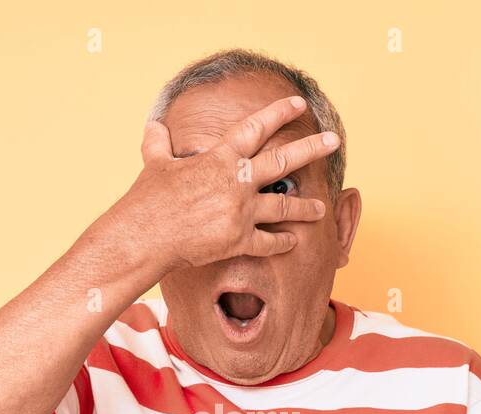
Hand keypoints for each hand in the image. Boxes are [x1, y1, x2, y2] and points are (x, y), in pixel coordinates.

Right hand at [118, 95, 339, 269]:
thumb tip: (153, 126)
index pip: (256, 128)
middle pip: (284, 161)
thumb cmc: (148, 200)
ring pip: (284, 206)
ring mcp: (241, 211)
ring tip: (322, 207)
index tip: (299, 104)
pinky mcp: (239, 240)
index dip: (279, 113)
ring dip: (306, 207)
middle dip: (312, 148)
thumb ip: (158, 144)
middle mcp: (237, 181)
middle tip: (334, 140)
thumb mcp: (154, 165)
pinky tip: (293, 242)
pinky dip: (282, 242)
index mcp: (220, 157)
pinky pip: (270, 242)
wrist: (146, 236)